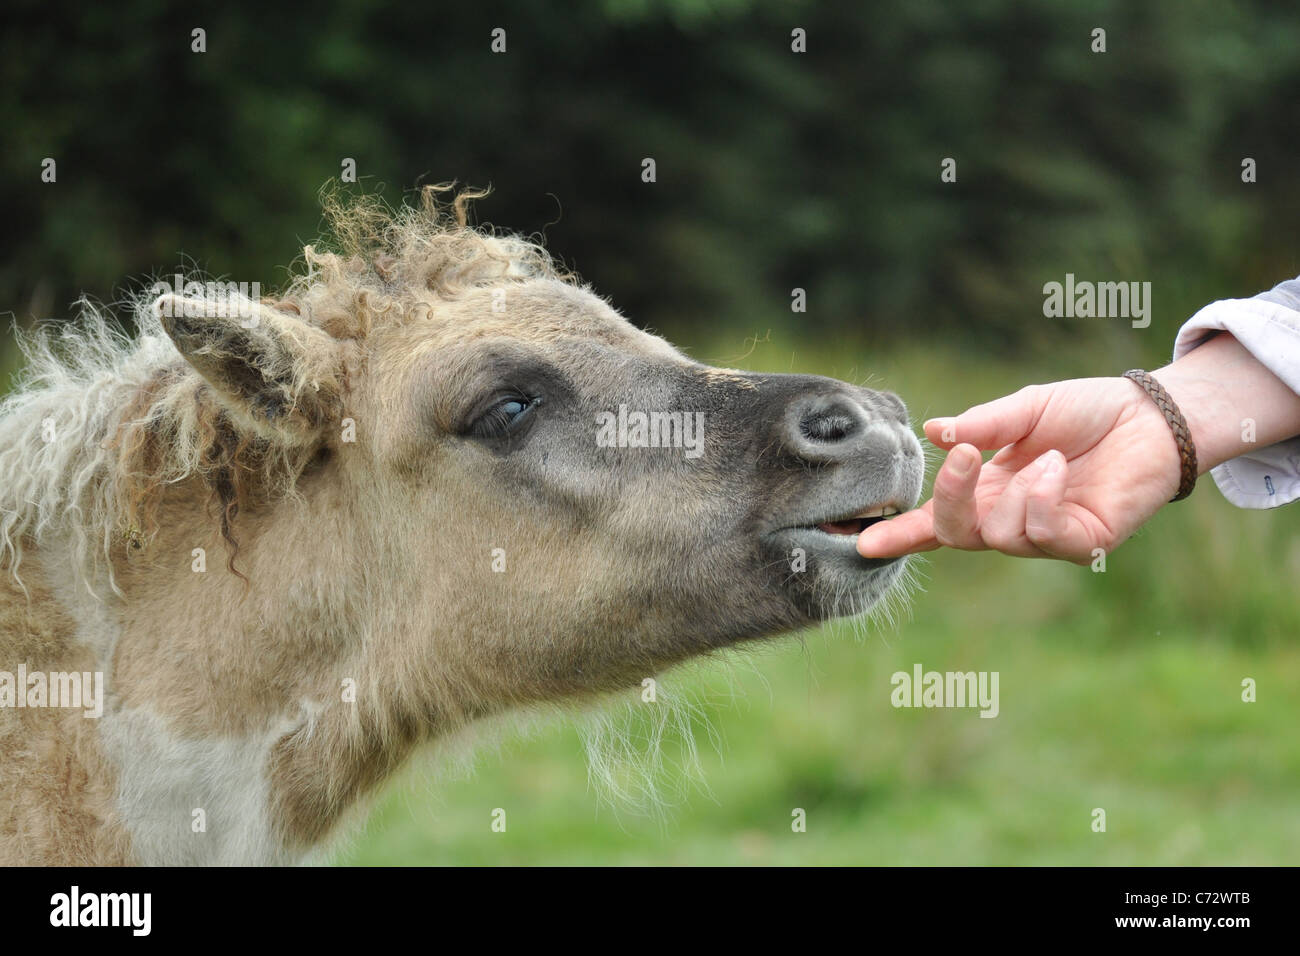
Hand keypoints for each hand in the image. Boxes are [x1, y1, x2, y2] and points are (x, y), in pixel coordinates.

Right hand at [857, 377, 1183, 562]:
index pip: (936, 520)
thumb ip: (980, 426)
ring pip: (995, 534)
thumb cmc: (1088, 410)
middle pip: (953, 532)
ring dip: (1015, 490)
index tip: (862, 542)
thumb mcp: (1024, 408)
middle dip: (948, 498)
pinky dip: (1040, 498)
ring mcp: (1043, 535)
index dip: (899, 534)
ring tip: (1049, 456)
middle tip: (965, 458)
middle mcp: (1009, 517)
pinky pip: (1038, 533)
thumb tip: (934, 432)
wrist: (1150, 416)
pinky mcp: (1080, 544)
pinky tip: (1057, 469)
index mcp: (988, 489)